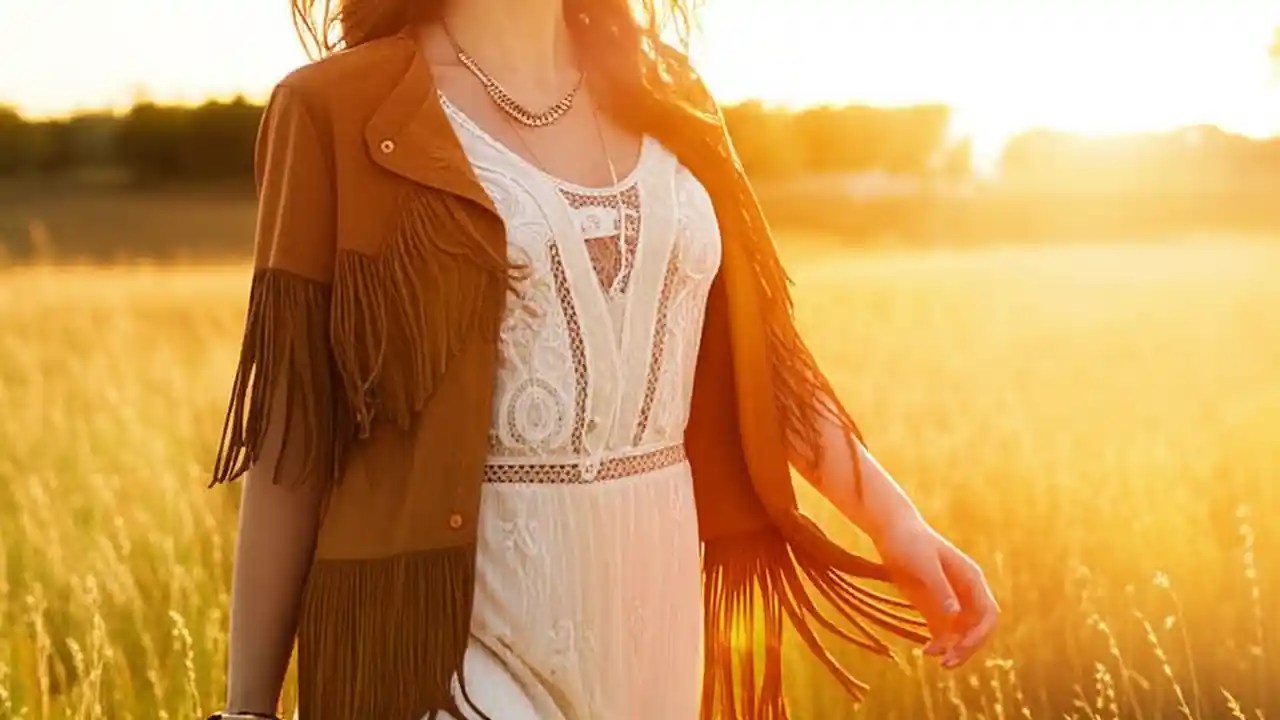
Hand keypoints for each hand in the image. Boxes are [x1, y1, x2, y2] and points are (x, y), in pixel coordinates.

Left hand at [872, 520, 998, 668]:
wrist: (890, 528)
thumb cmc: (909, 541)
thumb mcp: (923, 564)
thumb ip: (939, 589)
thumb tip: (954, 616)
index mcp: (971, 579)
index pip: (988, 615)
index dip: (979, 635)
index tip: (961, 648)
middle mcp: (965, 591)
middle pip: (977, 628)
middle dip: (966, 648)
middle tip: (947, 664)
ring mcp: (949, 598)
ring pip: (961, 633)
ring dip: (953, 649)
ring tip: (933, 658)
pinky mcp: (932, 603)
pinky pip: (943, 630)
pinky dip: (939, 642)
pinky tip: (925, 650)